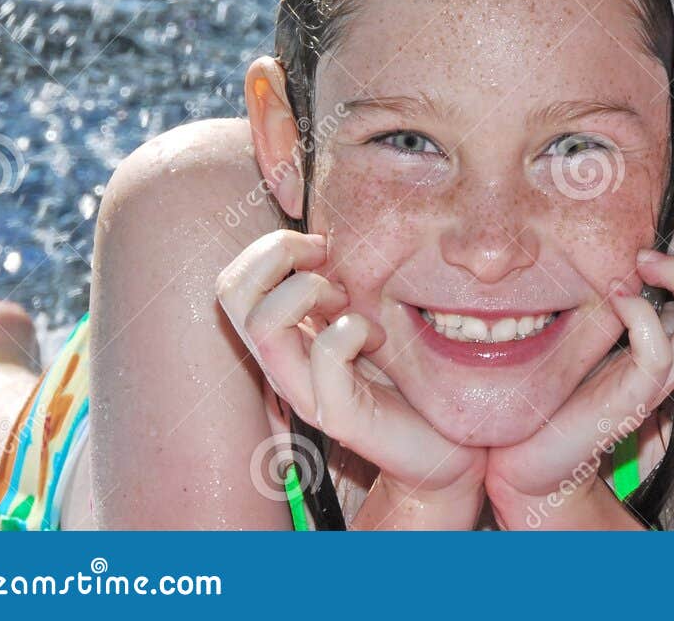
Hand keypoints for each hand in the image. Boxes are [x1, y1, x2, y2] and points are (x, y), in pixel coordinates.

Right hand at [216, 229, 485, 496]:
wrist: (442, 442)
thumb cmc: (408, 373)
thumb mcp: (371, 313)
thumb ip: (345, 281)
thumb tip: (334, 232)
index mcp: (286, 336)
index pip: (234, 279)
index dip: (272, 247)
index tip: (324, 248)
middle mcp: (282, 363)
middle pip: (232, 292)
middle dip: (279, 254)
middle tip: (328, 262)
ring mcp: (304, 392)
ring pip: (263, 322)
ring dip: (312, 291)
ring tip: (349, 302)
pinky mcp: (338, 416)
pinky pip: (327, 353)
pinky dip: (354, 327)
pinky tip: (378, 338)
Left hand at [483, 225, 673, 526]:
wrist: (532, 447)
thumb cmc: (563, 376)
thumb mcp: (598, 316)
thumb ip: (622, 283)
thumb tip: (626, 233)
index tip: (661, 233)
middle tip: (655, 246)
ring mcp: (660, 379)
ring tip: (640, 264)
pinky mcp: (631, 400)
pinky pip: (659, 353)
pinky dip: (641, 315)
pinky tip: (613, 299)